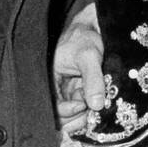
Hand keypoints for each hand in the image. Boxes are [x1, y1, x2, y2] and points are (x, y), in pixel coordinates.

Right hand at [53, 16, 104, 133]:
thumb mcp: (89, 55)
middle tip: (91, 109)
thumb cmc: (85, 37)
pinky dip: (89, 113)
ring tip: (95, 106)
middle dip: (76, 117)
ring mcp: (67, 93)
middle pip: (60, 118)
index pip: (52, 107)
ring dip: (83, 117)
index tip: (83, 104)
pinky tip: (98, 106)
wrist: (93, 29)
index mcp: (49, 80)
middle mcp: (56, 90)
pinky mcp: (78, 94)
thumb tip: (96, 105)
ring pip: (71, 117)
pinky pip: (80, 111)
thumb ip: (93, 79)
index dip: (67, 111)